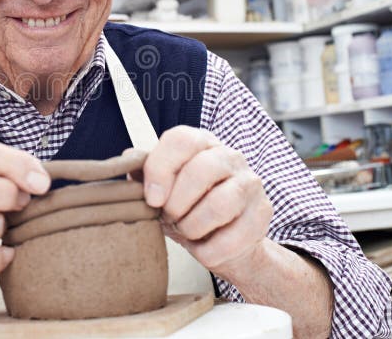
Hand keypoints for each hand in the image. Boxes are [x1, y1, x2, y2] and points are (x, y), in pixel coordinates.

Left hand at [142, 126, 272, 276]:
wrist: (225, 242)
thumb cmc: (188, 208)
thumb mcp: (161, 189)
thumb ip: (143, 172)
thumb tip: (128, 158)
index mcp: (200, 143)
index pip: (180, 140)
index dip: (160, 169)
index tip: (151, 199)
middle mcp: (229, 156)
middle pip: (201, 170)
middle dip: (177, 203)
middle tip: (169, 217)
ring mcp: (250, 183)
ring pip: (219, 204)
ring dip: (193, 227)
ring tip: (187, 231)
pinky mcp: (262, 213)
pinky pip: (232, 238)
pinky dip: (208, 251)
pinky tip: (203, 247)